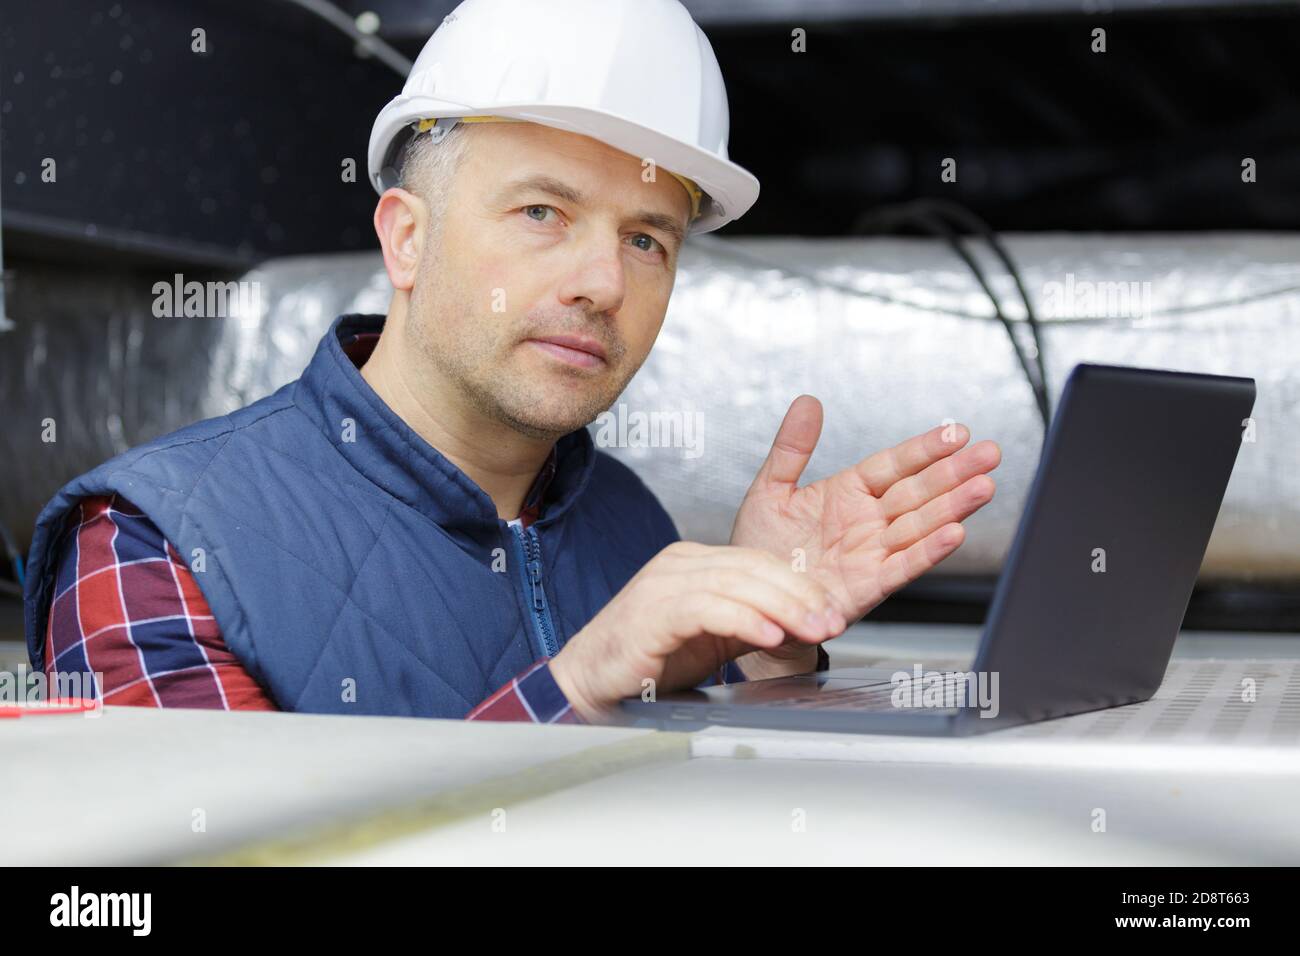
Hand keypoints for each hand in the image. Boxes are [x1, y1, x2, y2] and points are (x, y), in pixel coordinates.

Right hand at [548, 541, 847, 722]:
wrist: (589, 682)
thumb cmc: (648, 662)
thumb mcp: (713, 638)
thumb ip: (753, 624)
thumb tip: (804, 625)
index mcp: (694, 562)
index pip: (759, 561)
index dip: (801, 585)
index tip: (832, 611)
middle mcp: (679, 564)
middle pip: (754, 567)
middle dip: (801, 595)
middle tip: (832, 621)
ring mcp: (663, 584)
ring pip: (736, 583)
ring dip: (782, 608)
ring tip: (812, 630)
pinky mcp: (652, 611)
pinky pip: (708, 608)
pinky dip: (744, 620)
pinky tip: (768, 636)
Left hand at [730, 397, 1000, 673]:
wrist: (753, 601)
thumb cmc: (761, 550)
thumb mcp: (770, 490)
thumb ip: (791, 448)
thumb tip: (807, 402)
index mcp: (847, 493)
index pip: (894, 464)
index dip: (924, 449)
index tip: (956, 433)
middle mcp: (867, 521)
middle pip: (918, 491)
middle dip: (954, 473)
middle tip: (989, 453)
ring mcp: (872, 553)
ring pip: (920, 525)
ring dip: (953, 507)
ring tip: (983, 487)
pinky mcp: (869, 585)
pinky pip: (903, 565)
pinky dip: (928, 551)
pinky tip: (954, 534)